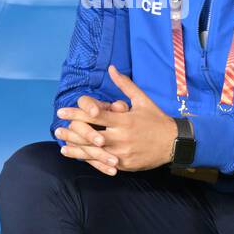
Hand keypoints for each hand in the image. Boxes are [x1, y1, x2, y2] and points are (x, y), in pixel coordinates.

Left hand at [62, 65, 176, 171]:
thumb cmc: (157, 120)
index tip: (62, 112)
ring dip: (76, 149)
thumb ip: (125, 85)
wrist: (175, 143)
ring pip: (94, 152)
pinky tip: (79, 157)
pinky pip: (104, 163)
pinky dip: (90, 160)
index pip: (95, 116)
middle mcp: (121, 137)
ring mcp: (123, 153)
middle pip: (90, 135)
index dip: (77, 113)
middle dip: (72, 133)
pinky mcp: (125, 165)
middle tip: (58, 129)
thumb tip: (112, 68)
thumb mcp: (142, 100)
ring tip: (63, 146)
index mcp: (124, 120)